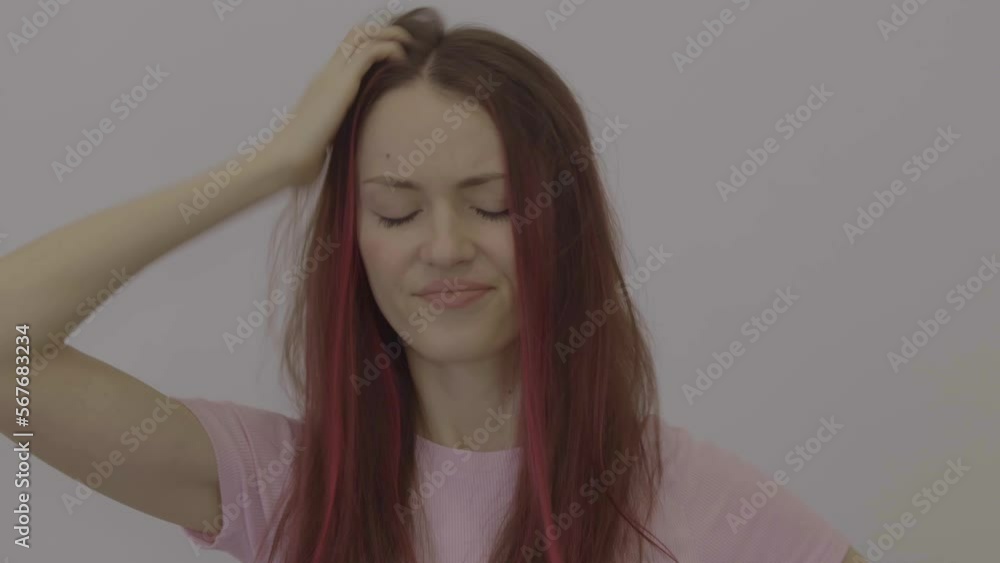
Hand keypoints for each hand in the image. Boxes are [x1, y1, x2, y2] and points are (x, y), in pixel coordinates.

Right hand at [267, 24, 413, 184]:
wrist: (287, 157)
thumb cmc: (302, 157)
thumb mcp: (326, 141)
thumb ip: (338, 136)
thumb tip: (346, 152)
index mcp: (323, 86)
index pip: (346, 53)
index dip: (369, 46)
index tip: (392, 56)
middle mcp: (327, 75)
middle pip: (353, 36)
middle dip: (381, 34)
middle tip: (403, 44)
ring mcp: (333, 75)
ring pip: (362, 36)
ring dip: (388, 36)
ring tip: (407, 45)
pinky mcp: (342, 82)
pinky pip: (369, 52)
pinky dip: (388, 48)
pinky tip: (401, 58)